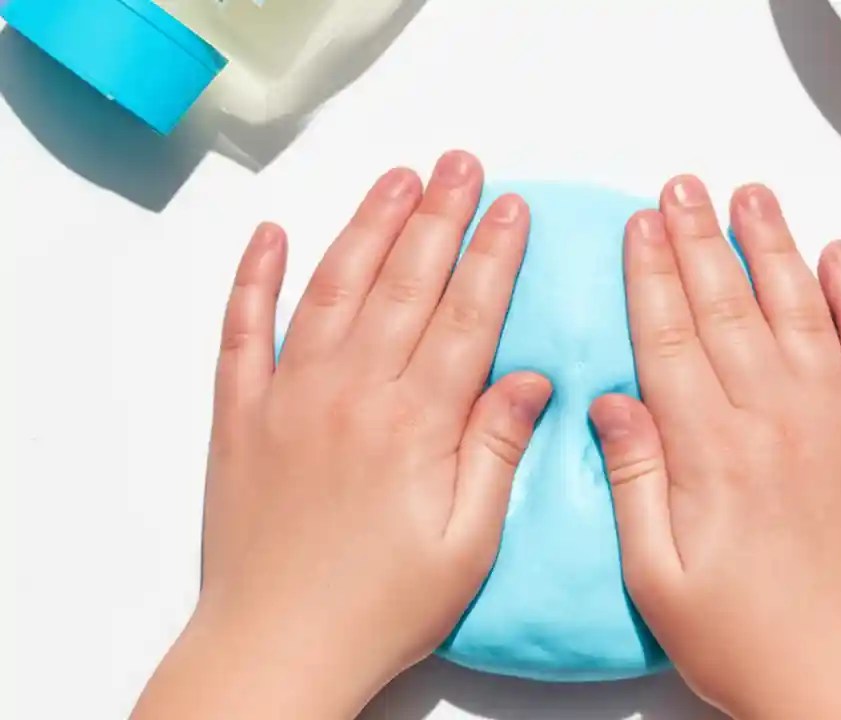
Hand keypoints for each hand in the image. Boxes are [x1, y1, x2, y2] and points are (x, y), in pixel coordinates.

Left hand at [133, 152, 549, 718]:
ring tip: (398, 179)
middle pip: (406, 281)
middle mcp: (353, 391)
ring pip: (334, 286)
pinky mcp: (242, 413)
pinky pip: (244, 329)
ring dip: (368, 225)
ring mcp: (290, 394)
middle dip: (440, 214)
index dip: (494, 254)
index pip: (468, 314)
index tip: (512, 207)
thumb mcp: (468, 543)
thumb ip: (496, 451)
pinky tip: (271, 236)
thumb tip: (530, 379)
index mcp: (416, 422)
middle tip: (462, 164)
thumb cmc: (380, 607)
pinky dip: (256, 277)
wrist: (277, 647)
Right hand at [589, 178, 840, 718]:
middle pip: (728, 306)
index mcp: (712, 451)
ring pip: (800, 308)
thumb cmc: (753, 642)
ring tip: (751, 197)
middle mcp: (777, 419)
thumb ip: (634, 479)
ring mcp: (837, 420)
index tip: (640, 226)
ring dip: (772, 246)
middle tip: (681, 188)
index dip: (652, 274)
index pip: (671, 337)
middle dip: (699, 238)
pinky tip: (840, 257)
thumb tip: (611, 401)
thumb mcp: (658, 578)